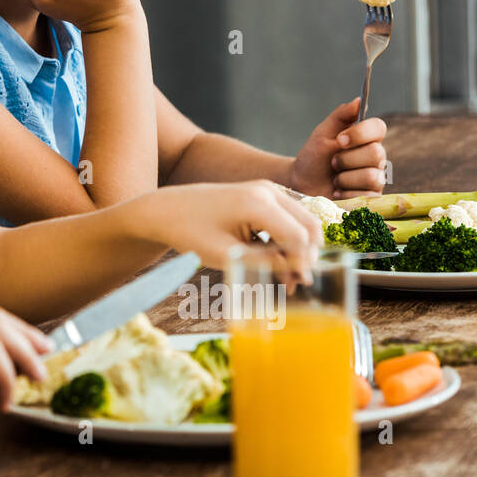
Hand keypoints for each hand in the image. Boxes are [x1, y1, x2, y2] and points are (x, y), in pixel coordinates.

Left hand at [144, 180, 323, 285]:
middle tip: (295, 285)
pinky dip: (288, 240)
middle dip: (306, 257)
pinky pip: (289, 218)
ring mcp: (267, 189)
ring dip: (298, 250)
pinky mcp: (263, 194)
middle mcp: (268, 190)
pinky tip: (276, 264)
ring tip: (286, 281)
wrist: (168, 210)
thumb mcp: (228, 256)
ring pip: (302, 223)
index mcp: (258, 203)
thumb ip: (266, 262)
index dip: (302, 265)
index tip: (295, 287)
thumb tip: (301, 270)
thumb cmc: (191, 233)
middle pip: (308, 227)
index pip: (300, 238)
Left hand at [288, 98, 387, 198]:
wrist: (301, 184)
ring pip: (372, 176)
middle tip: (332, 163)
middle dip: (346, 159)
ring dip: (344, 178)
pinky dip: (346, 194)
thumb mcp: (322, 133)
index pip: (379, 127)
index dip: (360, 134)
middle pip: (376, 154)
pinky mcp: (372, 198)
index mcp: (366, 138)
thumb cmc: (313, 158)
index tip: (339, 140)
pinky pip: (368, 196)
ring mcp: (376, 178)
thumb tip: (360, 100)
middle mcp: (376, 157)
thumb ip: (341, 115)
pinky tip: (338, 192)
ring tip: (334, 179)